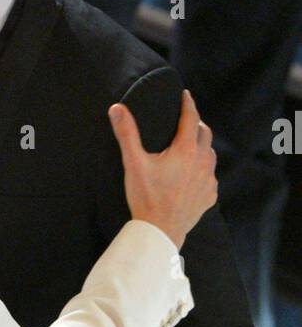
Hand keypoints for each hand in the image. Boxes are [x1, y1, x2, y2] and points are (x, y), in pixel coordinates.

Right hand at [109, 89, 217, 249]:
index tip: (185, 95)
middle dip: (196, 124)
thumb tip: (117, 108)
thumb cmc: (146, 197)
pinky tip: (194, 175)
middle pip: (204, 133)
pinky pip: (210, 177)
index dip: (188, 104)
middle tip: (186, 120)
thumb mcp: (133, 163)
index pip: (191, 117)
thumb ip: (127, 133)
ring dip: (202, 146)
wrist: (160, 232)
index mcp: (185, 150)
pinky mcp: (209, 196)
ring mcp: (208, 180)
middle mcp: (202, 162)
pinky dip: (203, 170)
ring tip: (191, 146)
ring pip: (210, 155)